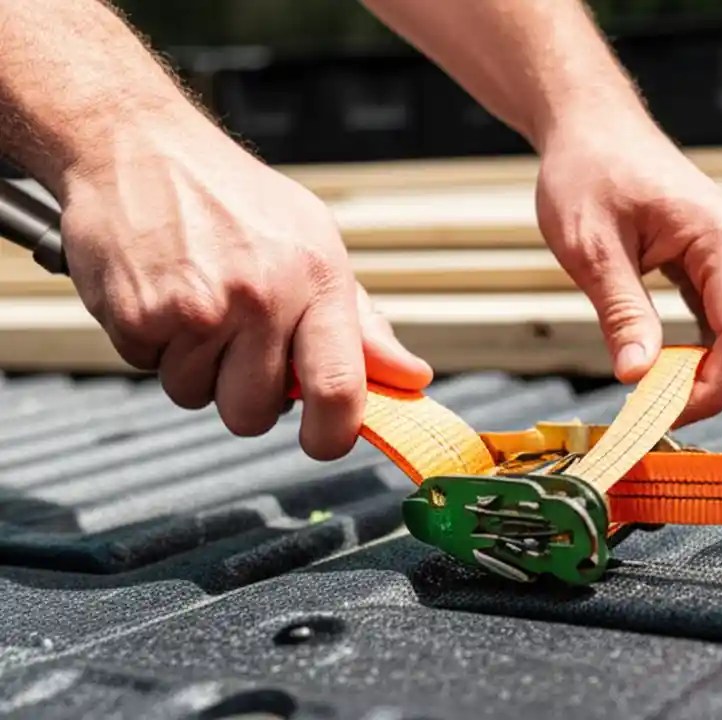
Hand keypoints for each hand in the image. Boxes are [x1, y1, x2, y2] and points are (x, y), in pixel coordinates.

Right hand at [57, 111, 430, 459]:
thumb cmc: (232, 197)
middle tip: (239, 346)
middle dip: (244, 395)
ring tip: (197, 305)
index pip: (340, 386)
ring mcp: (198, 309)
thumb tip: (409, 375)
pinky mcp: (138, 315)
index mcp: (317, 279)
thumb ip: (361, 322)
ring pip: (196, 396)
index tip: (326, 441)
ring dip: (193, 366)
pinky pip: (148, 369)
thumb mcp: (315, 243)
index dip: (334, 433)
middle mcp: (262, 297)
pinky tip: (162, 294)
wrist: (136, 145)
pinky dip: (150, 344)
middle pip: (255, 412)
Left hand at [534, 117, 721, 425]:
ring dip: (705, 375)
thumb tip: (637, 376)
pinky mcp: (720, 271)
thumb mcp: (591, 247)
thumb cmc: (589, 172)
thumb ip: (621, 311)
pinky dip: (699, 356)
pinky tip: (658, 364)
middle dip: (711, 388)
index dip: (712, 388)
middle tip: (649, 408)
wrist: (593, 129)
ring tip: (648, 386)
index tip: (663, 414)